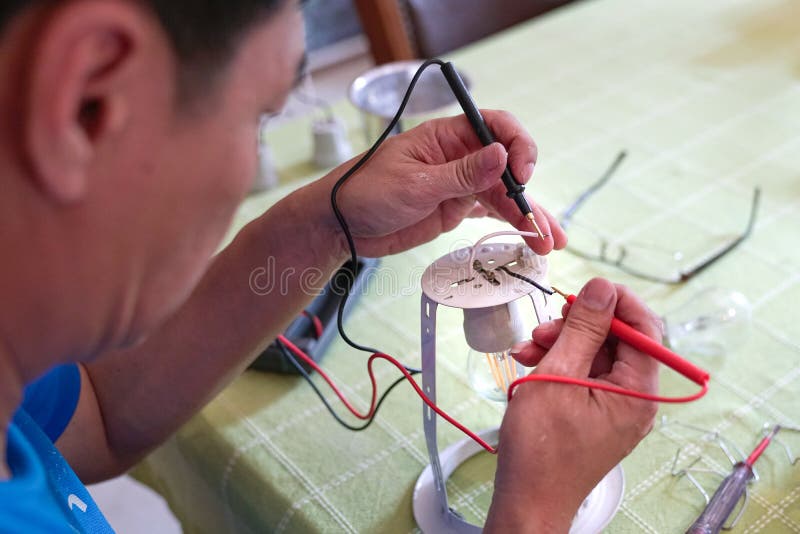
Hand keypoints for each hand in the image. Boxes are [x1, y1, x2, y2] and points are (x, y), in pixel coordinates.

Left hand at [307, 111, 566, 257]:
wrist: (340, 225)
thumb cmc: (365, 191)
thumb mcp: (414, 184)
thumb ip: (461, 174)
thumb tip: (503, 155)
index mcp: (447, 137)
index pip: (495, 126)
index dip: (517, 145)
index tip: (521, 173)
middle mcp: (459, 157)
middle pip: (507, 166)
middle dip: (529, 194)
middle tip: (542, 226)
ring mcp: (459, 185)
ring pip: (504, 195)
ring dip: (527, 216)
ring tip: (548, 243)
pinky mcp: (455, 210)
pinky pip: (490, 213)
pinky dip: (511, 224)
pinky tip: (532, 239)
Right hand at [485, 278, 659, 531]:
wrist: (527, 500)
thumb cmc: (542, 449)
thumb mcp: (558, 376)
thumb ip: (583, 329)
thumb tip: (603, 289)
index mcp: (638, 392)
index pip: (645, 329)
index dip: (618, 302)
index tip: (587, 289)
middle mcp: (634, 400)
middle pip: (616, 341)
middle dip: (577, 327)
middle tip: (544, 327)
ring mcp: (614, 408)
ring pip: (594, 356)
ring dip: (560, 345)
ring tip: (527, 349)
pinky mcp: (595, 415)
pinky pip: (583, 376)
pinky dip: (558, 365)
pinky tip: (530, 363)